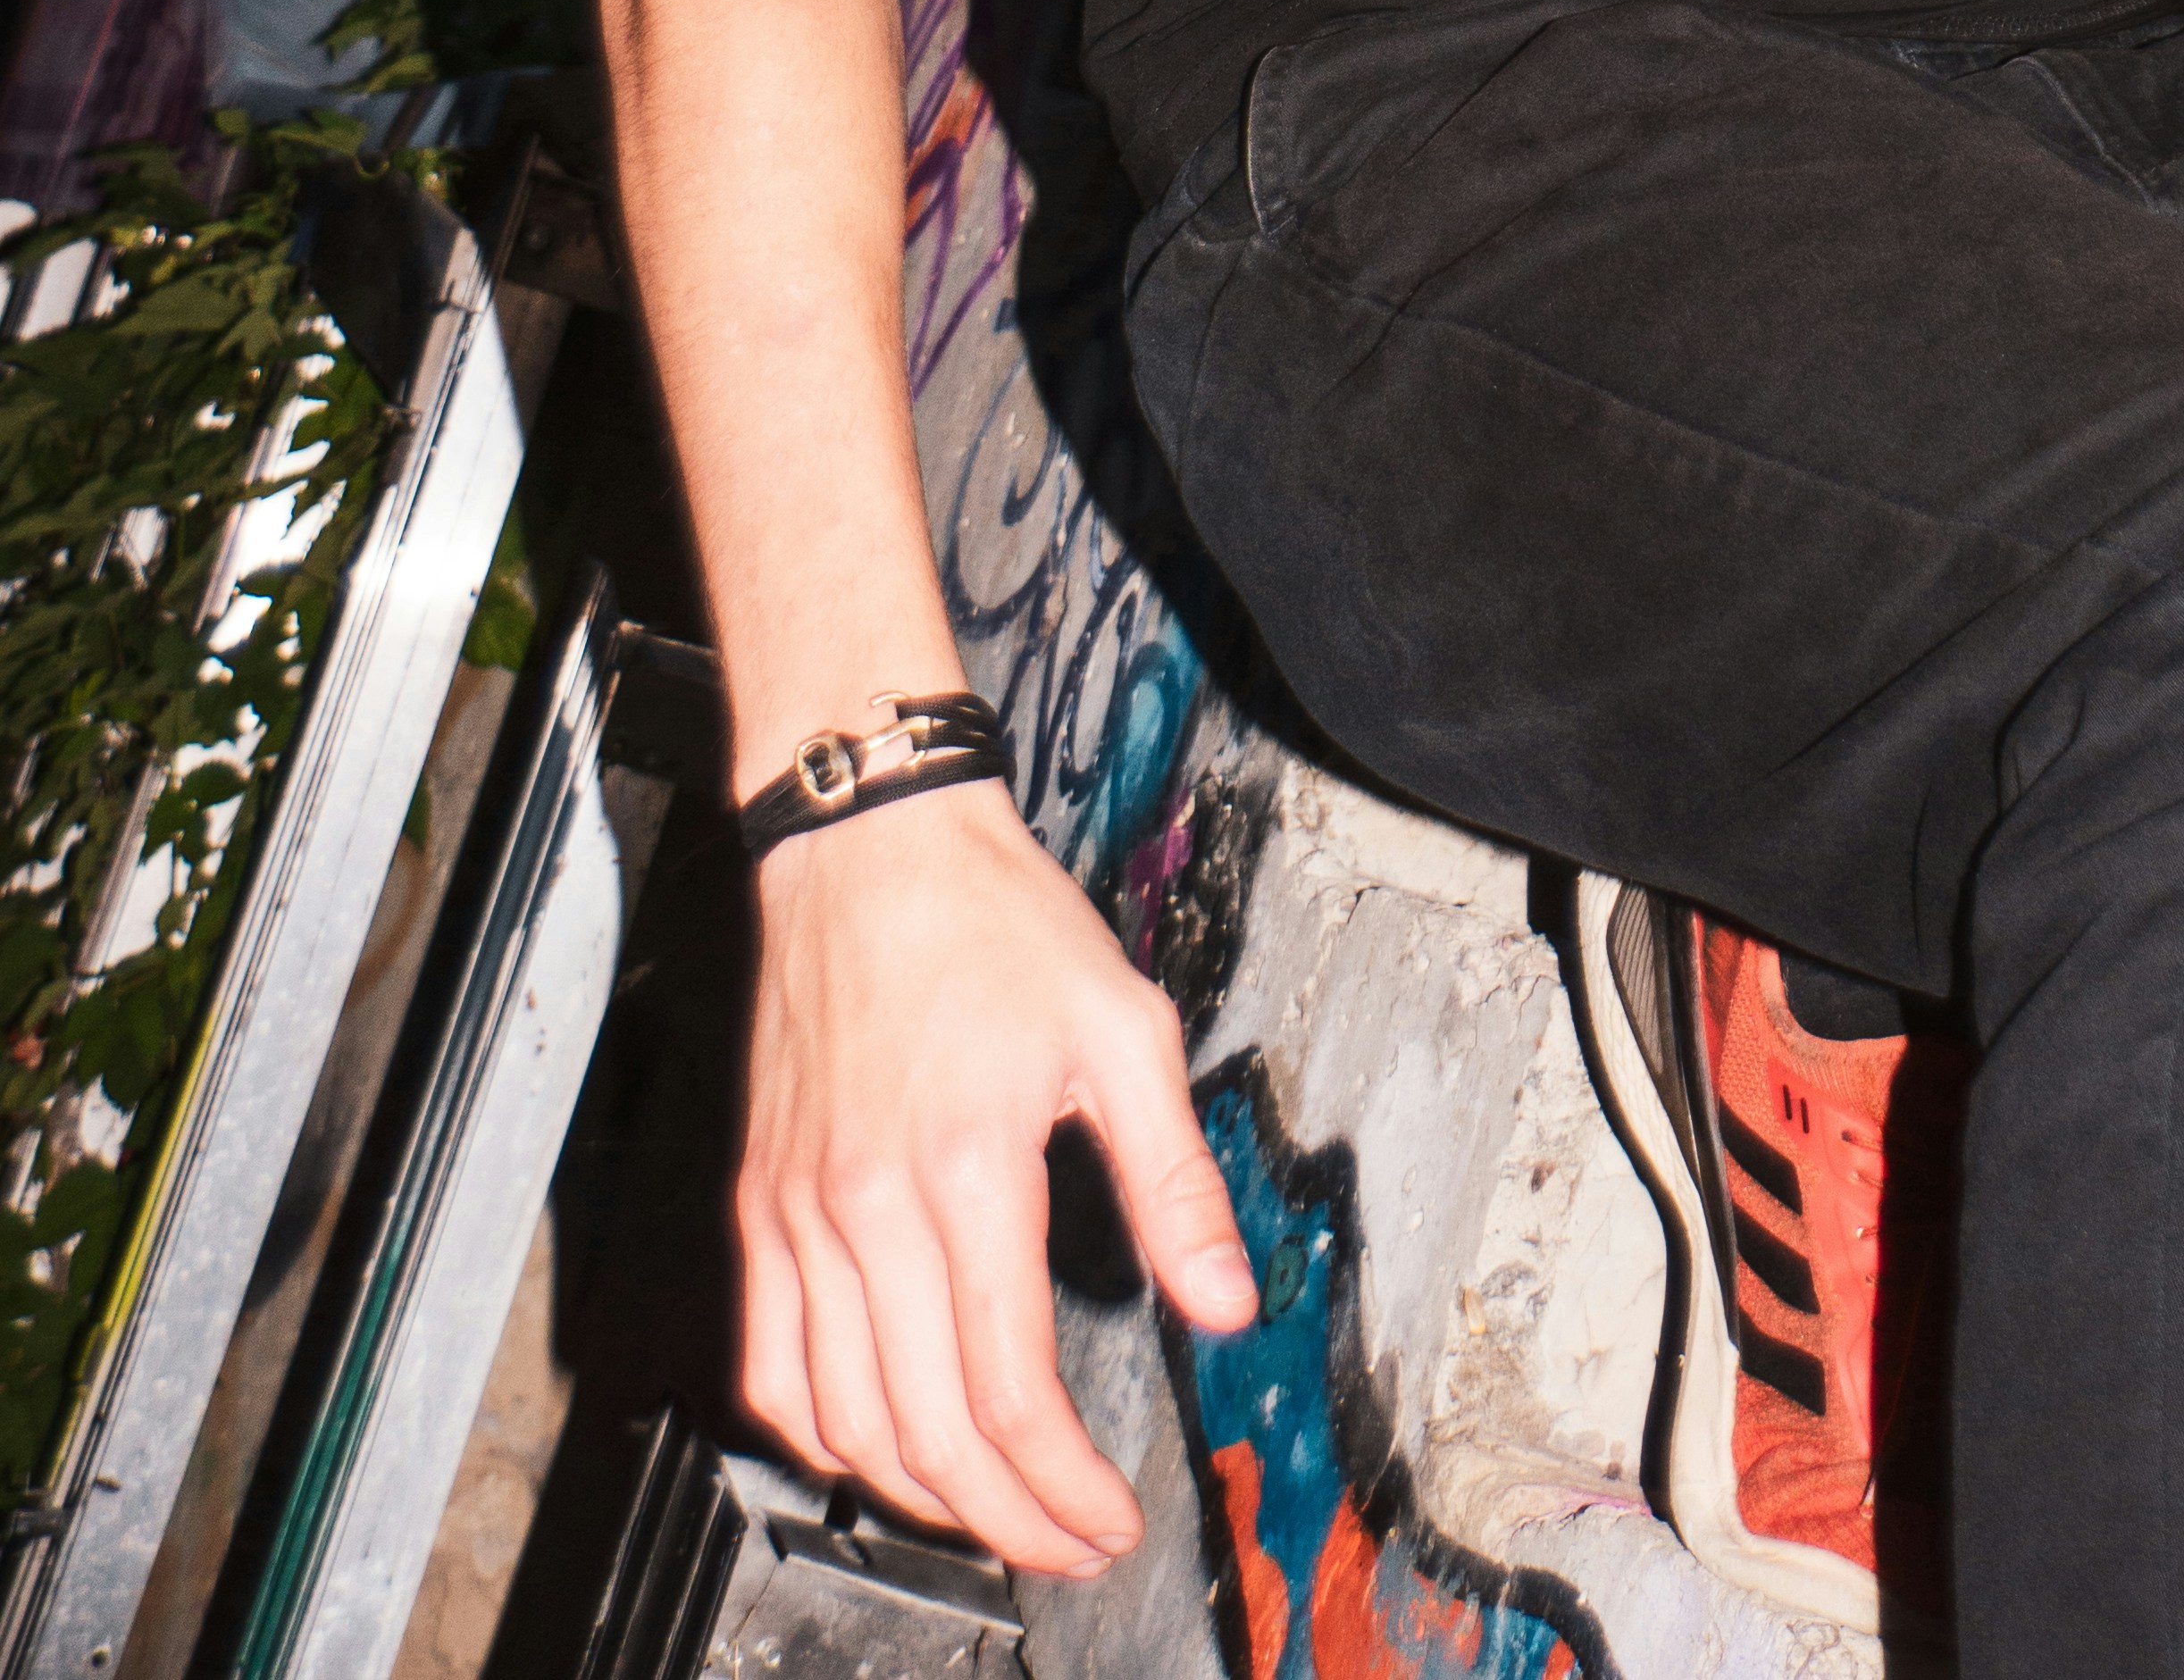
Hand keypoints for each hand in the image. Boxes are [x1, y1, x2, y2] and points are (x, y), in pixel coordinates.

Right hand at [737, 780, 1259, 1576]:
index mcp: (965, 1170)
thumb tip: (1225, 1307)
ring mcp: (795, 1213)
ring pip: (840, 1418)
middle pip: (925, 1431)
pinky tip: (877, 1446)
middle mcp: (865, 1207)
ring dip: (920, 1494)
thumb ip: (1174, 1181)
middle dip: (1008, 1520)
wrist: (866, 839)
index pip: (1008, 1388)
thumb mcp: (1122, 1029)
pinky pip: (768, 1365)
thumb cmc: (995, 920)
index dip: (1064, 1486)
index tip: (1112, 1521)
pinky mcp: (756, 1203)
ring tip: (995, 1514)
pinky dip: (819, 1434)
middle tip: (1070, 1547)